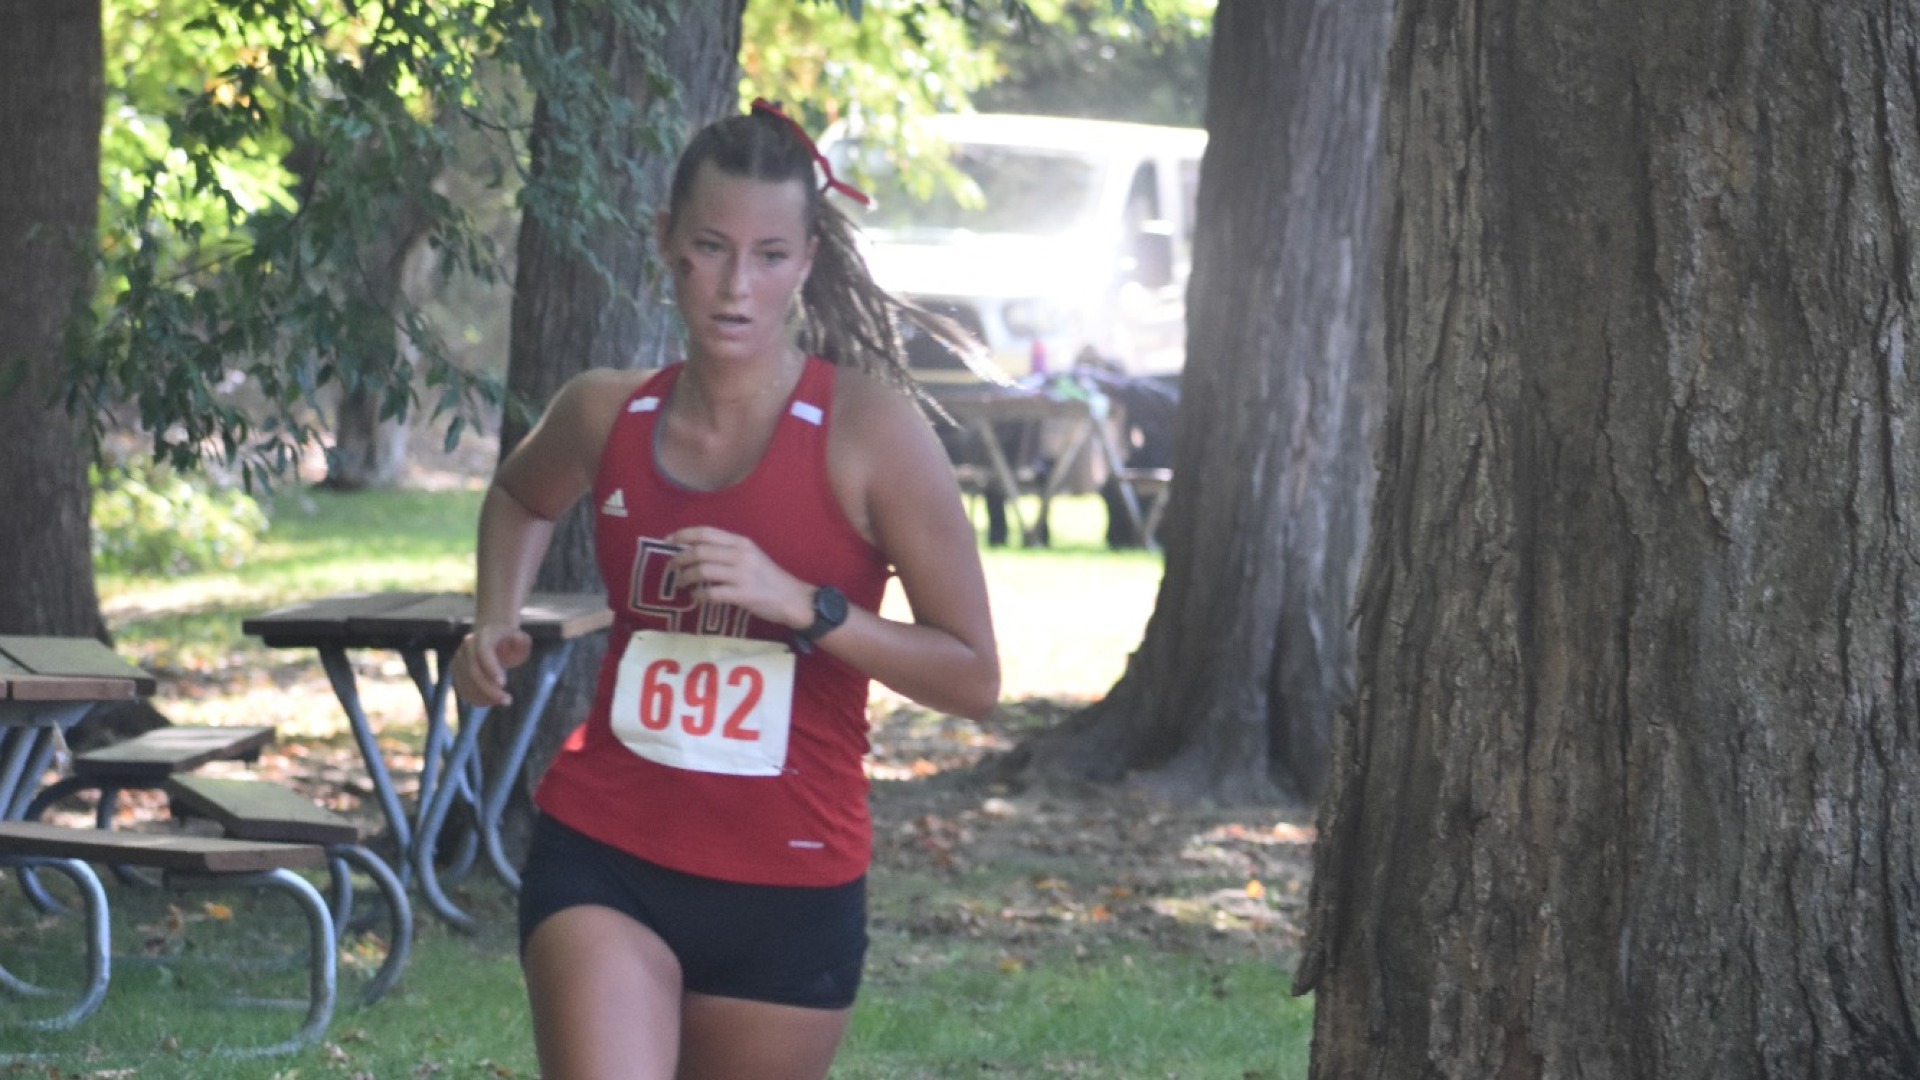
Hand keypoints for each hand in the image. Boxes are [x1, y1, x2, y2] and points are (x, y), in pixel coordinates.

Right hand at [452, 623, 533, 706]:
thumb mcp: (521, 638)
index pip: (483, 651)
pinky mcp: (456, 670)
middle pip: (473, 671)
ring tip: (504, 700)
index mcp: (484, 635)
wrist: (491, 632)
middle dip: (489, 689)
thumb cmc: (510, 638)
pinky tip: (491, 702)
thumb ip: (522, 641)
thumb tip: (518, 640)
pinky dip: (476, 699)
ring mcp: (459, 658)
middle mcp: (468, 646)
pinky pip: (462, 688)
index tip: (504, 684)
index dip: (491, 668)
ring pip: (466, 683)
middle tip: (508, 700)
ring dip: (483, 697)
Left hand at [664, 525, 812, 629]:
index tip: (667, 541)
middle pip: (700, 551)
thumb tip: (695, 552)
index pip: (705, 533)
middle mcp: (740, 554)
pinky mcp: (742, 594)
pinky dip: (698, 596)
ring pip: (702, 571)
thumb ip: (727, 551)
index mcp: (741, 542)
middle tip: (672, 567)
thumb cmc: (768, 578)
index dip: (683, 535)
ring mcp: (741, 574)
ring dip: (686, 578)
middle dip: (679, 558)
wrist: (792, 599)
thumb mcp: (751, 556)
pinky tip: (696, 598)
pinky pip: (711, 593)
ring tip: (681, 583)